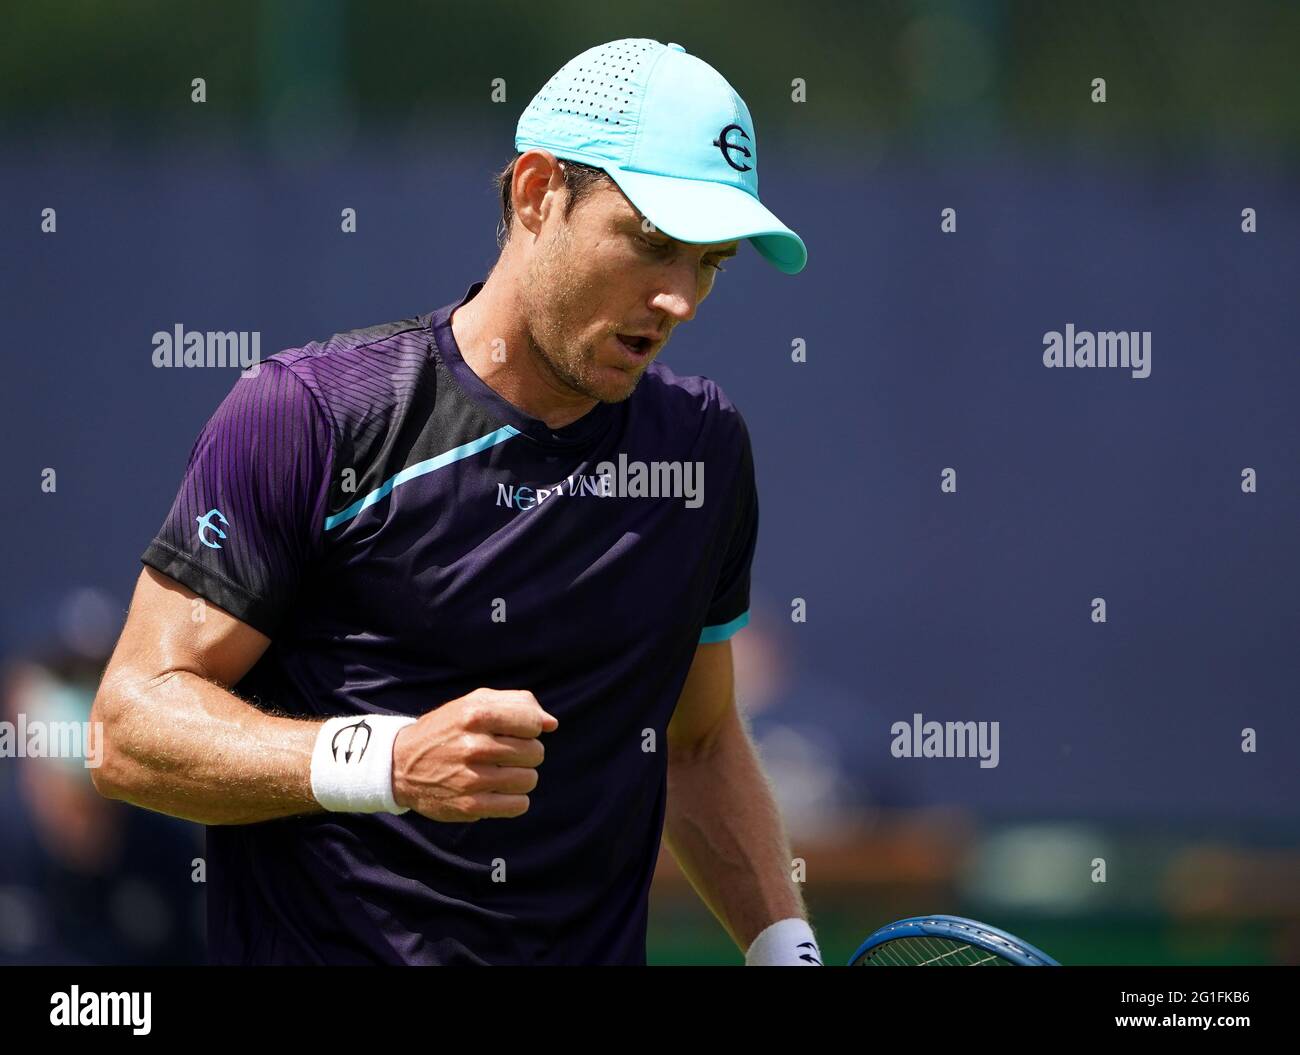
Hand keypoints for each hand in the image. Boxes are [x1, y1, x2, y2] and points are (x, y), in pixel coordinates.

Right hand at [391, 688, 557, 821]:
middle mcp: (473, 745)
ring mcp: (470, 778)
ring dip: (521, 777)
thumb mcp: (474, 702)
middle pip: (535, 752)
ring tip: (502, 772)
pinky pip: (518, 805)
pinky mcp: (469, 806)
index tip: (518, 732)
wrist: (401, 765)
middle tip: (507, 754)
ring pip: (529, 780)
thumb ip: (517, 703)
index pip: (532, 723)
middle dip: (527, 753)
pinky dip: (515, 799)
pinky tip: (499, 791)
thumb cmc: (447, 729)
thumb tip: (552, 723)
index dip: (531, 728)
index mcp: (475, 714)